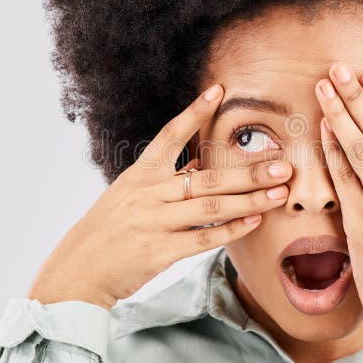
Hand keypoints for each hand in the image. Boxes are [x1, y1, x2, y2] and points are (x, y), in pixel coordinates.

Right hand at [27, 83, 292, 309]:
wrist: (78, 271)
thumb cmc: (106, 231)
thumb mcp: (128, 196)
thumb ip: (163, 180)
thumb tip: (197, 163)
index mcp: (140, 175)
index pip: (171, 135)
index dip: (195, 112)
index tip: (220, 91)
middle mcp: (148, 193)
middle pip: (207, 177)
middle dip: (249, 171)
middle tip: (283, 165)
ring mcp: (154, 222)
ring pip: (211, 207)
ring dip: (249, 200)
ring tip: (279, 192)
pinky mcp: (159, 251)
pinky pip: (203, 239)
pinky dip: (231, 230)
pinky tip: (254, 222)